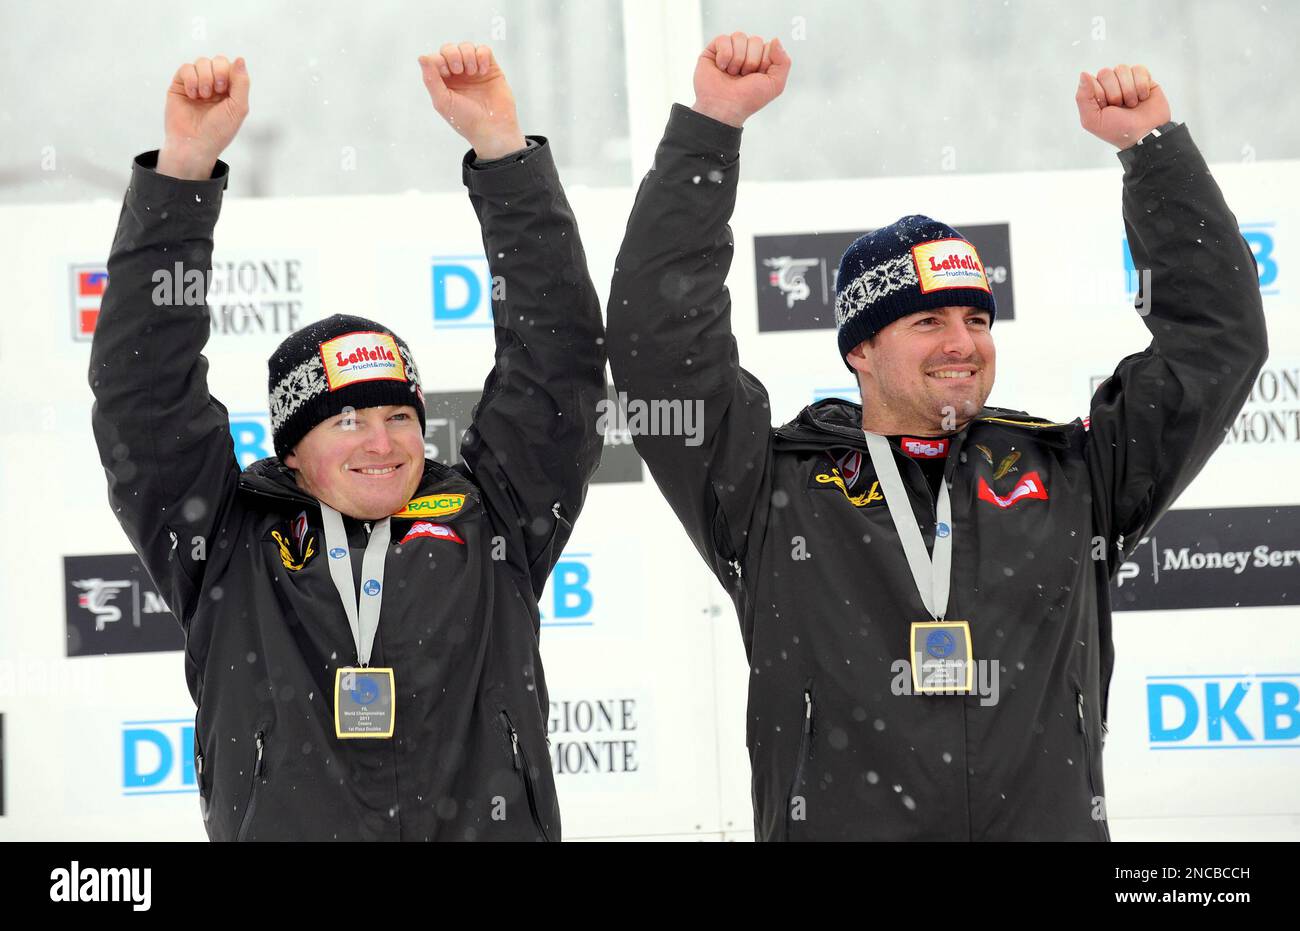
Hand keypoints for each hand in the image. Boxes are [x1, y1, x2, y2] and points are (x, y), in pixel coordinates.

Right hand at [156, 56, 249, 179]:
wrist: (194, 144)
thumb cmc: (218, 131)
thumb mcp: (238, 108)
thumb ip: (242, 83)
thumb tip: (240, 59)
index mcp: (230, 91)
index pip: (232, 66)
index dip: (229, 72)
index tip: (225, 90)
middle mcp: (214, 85)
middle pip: (217, 60)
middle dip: (217, 73)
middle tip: (215, 92)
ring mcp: (197, 84)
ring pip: (201, 62)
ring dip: (204, 78)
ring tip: (203, 96)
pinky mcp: (180, 85)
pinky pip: (186, 68)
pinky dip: (191, 79)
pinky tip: (192, 95)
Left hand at [418, 43, 525, 159]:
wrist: (492, 128)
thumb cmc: (466, 120)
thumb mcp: (442, 102)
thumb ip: (430, 79)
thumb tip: (421, 56)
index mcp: (444, 82)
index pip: (436, 58)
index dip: (439, 60)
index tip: (446, 74)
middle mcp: (458, 74)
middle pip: (450, 49)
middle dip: (453, 55)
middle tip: (458, 70)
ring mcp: (474, 70)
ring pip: (467, 47)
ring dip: (468, 56)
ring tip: (473, 72)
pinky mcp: (490, 69)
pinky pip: (484, 50)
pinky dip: (482, 56)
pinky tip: (482, 71)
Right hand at [692, 32, 791, 127]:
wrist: (725, 107)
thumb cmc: (748, 99)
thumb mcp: (775, 84)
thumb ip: (784, 62)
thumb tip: (775, 39)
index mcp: (761, 61)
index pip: (769, 46)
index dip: (765, 61)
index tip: (757, 77)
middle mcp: (745, 54)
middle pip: (755, 40)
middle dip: (751, 61)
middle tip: (743, 77)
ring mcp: (730, 51)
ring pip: (739, 37)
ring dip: (737, 59)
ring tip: (731, 74)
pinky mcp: (713, 50)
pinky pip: (723, 39)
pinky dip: (724, 55)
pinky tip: (721, 68)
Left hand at [1076, 64, 1170, 149]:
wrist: (1146, 134)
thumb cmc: (1118, 130)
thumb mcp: (1093, 120)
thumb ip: (1083, 98)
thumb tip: (1083, 73)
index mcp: (1095, 95)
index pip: (1091, 80)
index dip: (1100, 94)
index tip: (1106, 108)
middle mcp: (1109, 86)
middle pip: (1106, 73)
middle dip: (1114, 93)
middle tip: (1120, 107)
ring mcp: (1126, 81)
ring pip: (1122, 69)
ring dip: (1128, 90)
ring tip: (1132, 104)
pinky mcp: (1143, 78)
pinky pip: (1139, 69)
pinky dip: (1141, 85)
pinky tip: (1143, 97)